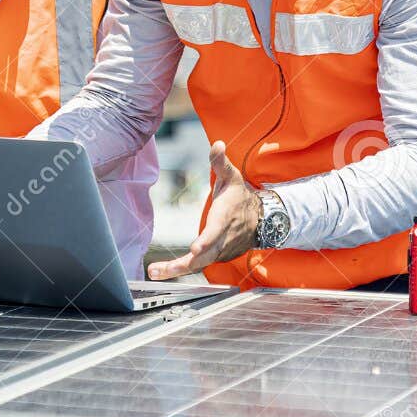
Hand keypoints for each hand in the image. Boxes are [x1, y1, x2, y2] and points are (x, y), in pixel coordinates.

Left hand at [146, 141, 261, 279]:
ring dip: (176, 270)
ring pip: (199, 264)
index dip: (206, 242)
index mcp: (224, 219)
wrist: (262, 220)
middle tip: (157, 270)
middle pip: (203, 257)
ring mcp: (221, 251)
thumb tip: (217, 143)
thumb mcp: (233, 177)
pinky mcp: (217, 257)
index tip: (194, 249)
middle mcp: (223, 240)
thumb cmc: (241, 197)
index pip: (215, 232)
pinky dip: (183, 269)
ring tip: (154, 272)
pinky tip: (164, 271)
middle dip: (181, 266)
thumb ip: (221, 162)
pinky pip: (199, 265)